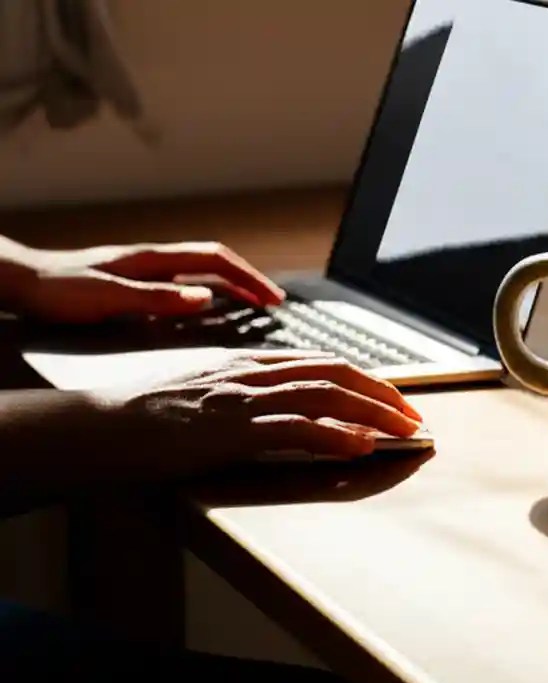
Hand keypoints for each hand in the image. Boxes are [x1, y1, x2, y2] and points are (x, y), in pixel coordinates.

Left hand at [18, 241, 286, 322]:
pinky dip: (208, 293)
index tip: (272, 298)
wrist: (20, 282)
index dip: (249, 277)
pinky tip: (207, 309)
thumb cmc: (58, 290)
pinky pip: (183, 285)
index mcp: (153, 260)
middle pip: (214, 263)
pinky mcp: (133, 284)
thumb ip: (158, 298)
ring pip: (200, 272)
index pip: (216, 259)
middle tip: (273, 303)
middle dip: (249, 280)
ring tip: (252, 305)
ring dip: (231, 286)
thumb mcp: (109, 297)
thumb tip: (207, 298)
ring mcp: (144, 272)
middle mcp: (153, 262)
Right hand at [93, 350, 423, 474]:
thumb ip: (249, 394)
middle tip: (415, 417)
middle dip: (383, 395)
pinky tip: (360, 446)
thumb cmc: (150, 415)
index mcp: (249, 363)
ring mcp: (243, 399)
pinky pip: (295, 429)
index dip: (367, 379)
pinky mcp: (231, 429)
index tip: (395, 399)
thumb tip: (292, 409)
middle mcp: (252, 374)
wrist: (101, 424)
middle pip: (335, 373)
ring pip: (325, 396)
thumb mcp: (208, 392)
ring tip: (404, 432)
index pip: (322, 362)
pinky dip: (335, 437)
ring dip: (373, 415)